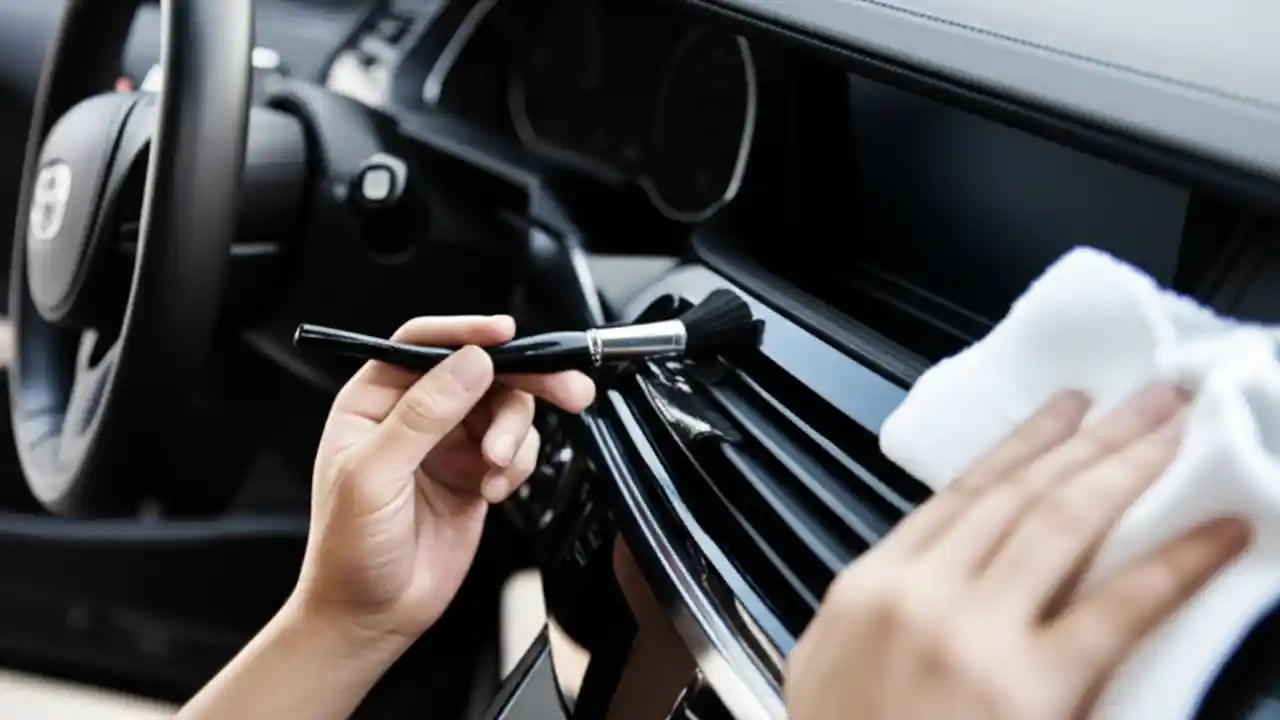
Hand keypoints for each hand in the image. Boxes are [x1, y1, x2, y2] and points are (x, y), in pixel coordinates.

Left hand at [291, 315, 595, 652]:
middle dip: (524, 379)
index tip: (506, 335)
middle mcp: (414, 415)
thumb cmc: (348, 551)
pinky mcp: (476, 473)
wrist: (371, 616)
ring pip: (506, 408)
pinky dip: (517, 465)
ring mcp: (448, 445)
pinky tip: (494, 490)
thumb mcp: (374, 476)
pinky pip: (516, 448)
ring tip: (497, 469)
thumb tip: (470, 363)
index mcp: (374, 402)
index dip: (466, 332)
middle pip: (481, 371)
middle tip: (565, 388)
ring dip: (514, 435)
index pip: (423, 344)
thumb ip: (422, 415)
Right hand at [786, 384, 1250, 719]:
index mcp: (870, 586)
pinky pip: (1116, 608)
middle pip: (1020, 494)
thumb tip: (938, 577)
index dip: (1022, 444)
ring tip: (1173, 433)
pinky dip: (1174, 564)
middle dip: (1090, 440)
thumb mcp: (832, 667)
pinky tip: (1213, 536)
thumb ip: (881, 611)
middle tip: (1145, 402)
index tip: (1066, 412)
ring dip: (1126, 469)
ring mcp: (972, 634)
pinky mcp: (1030, 686)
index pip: (961, 494)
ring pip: (1061, 523)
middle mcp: (920, 594)